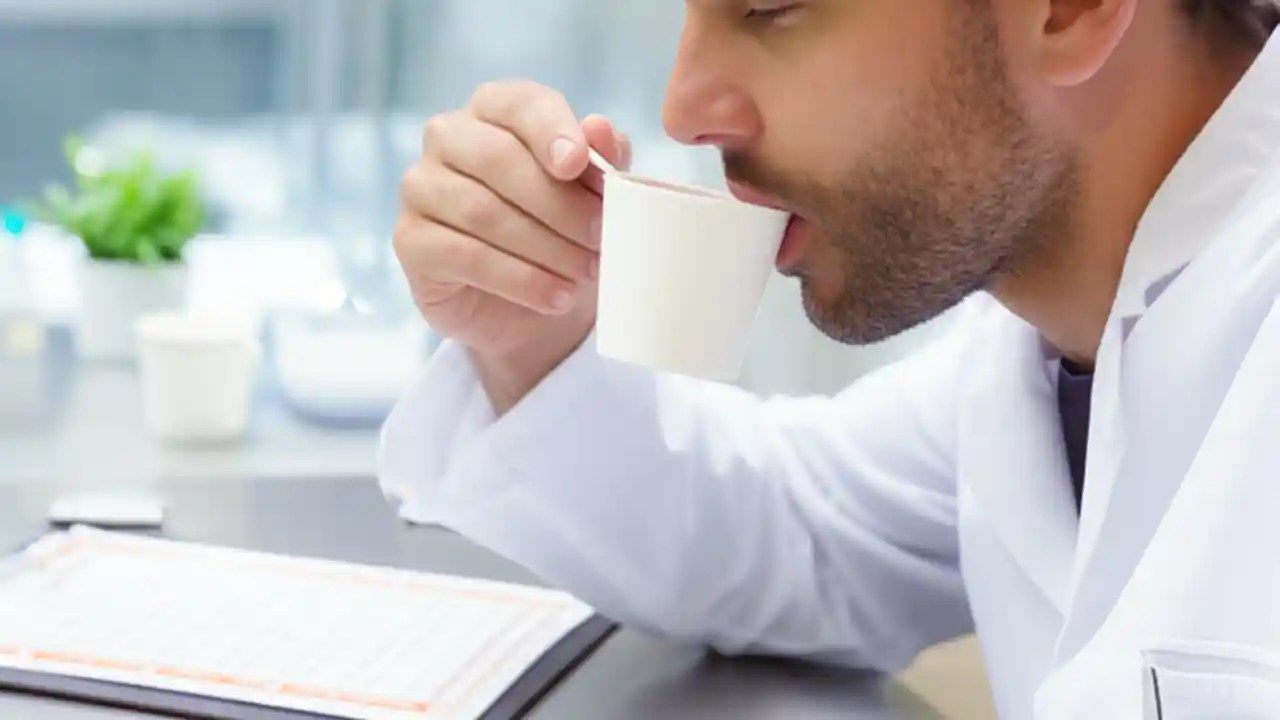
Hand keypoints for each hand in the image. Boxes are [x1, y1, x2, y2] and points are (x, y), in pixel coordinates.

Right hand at [394, 81, 630, 411]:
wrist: (530, 304)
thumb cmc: (562, 229)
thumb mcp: (594, 194)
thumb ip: (602, 157)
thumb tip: (600, 129)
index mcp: (495, 109)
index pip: (519, 104)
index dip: (550, 130)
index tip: (578, 163)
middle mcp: (448, 138)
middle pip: (498, 158)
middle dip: (559, 203)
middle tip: (600, 237)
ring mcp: (421, 187)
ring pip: (483, 211)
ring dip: (545, 247)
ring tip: (585, 272)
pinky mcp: (409, 240)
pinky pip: (465, 256)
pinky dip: (520, 279)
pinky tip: (555, 296)